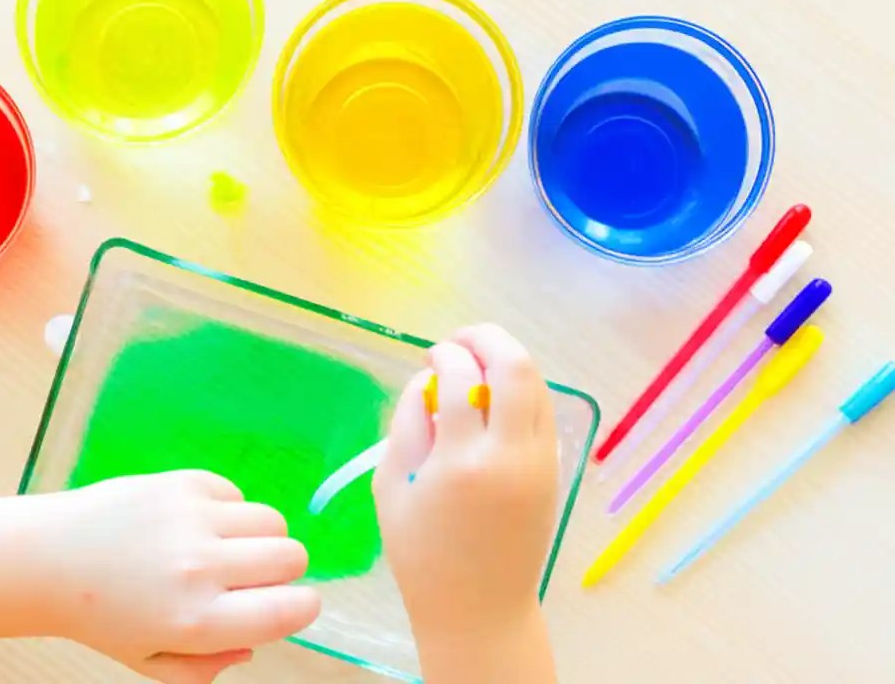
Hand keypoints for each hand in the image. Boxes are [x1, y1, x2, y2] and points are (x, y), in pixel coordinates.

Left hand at [40, 470, 320, 683]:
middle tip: (249, 577)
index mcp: (197, 622)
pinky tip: (192, 525)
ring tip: (222, 548)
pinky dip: (226, 510)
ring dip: (258, 537)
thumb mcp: (153, 663)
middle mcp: (199, 568)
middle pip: (292, 556)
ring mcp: (191, 520)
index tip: (293, 604)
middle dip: (283, 571)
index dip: (303, 607)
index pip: (291, 609)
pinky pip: (236, 493)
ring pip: (272, 520)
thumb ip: (209, 666)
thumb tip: (252, 642)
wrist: (49, 560)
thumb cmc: (102, 616)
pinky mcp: (181, 483)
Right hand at [373, 324, 557, 638]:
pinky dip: (522, 391)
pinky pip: (543, 411)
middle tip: (461, 340)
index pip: (461, 379)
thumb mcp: (392, 485)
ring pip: (538, 384)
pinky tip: (496, 396)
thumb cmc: (421, 553)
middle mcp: (510, 456)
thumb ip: (407, 423)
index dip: (444, 355)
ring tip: (477, 363)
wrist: (478, 608)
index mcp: (462, 462)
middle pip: (515, 366)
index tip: (431, 356)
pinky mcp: (554, 471)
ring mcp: (541, 462)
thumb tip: (429, 379)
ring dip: (507, 361)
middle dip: (487, 339)